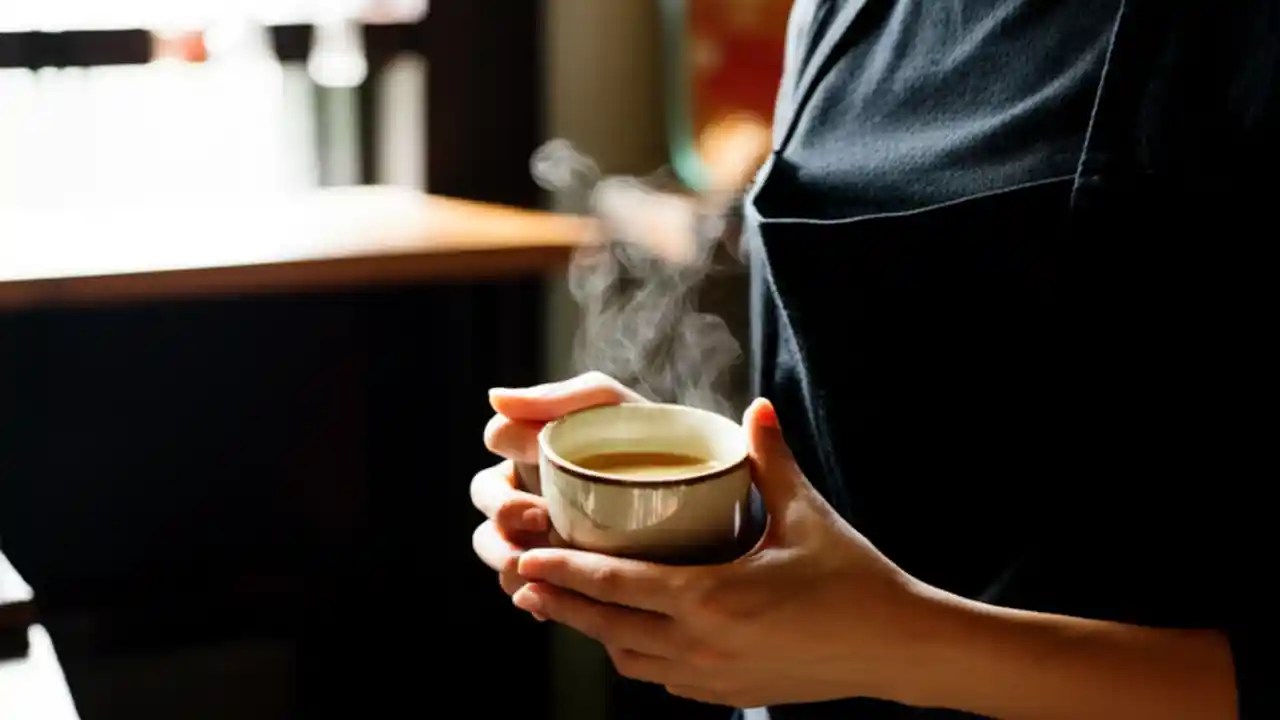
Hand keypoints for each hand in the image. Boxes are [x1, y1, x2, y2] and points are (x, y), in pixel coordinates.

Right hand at [471, 373, 645, 606]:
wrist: (709, 487)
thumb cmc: (657, 437)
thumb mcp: (614, 409)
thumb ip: (560, 398)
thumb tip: (494, 399)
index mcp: (539, 438)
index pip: (497, 441)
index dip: (510, 449)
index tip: (536, 488)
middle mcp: (533, 479)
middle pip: (485, 496)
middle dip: (501, 514)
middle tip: (541, 521)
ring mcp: (543, 526)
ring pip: (495, 544)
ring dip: (504, 559)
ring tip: (531, 572)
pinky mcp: (563, 566)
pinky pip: (527, 584)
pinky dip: (532, 595)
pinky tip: (551, 605)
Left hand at [509, 398, 931, 707]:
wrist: (898, 649)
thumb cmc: (855, 581)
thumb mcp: (808, 515)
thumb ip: (771, 459)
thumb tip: (756, 405)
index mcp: (712, 597)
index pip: (618, 584)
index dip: (566, 570)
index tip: (528, 557)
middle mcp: (702, 645)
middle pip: (607, 627)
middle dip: (561, 602)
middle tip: (521, 580)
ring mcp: (712, 678)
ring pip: (629, 660)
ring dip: (595, 633)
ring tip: (564, 605)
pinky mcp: (728, 694)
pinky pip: (661, 679)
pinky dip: (634, 655)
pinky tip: (627, 637)